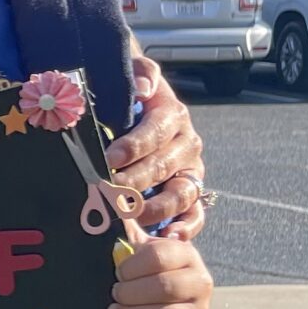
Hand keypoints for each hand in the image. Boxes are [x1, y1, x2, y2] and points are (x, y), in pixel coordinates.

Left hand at [108, 60, 206, 236]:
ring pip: (181, 193)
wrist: (137, 112)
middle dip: (137, 180)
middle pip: (165, 166)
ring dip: (156, 207)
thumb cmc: (128, 98)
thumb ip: (141, 72)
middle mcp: (186, 145)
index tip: (111, 156)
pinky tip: (168, 236)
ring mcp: (190, 173)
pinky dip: (185, 227)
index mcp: (173, 115)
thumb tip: (144, 87)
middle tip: (111, 189)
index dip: (135, 144)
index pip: (157, 131)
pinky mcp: (191, 197)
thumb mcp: (133, 76)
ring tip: (130, 214)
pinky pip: (196, 215)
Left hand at [108, 235, 212, 308]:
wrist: (176, 306)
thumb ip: (129, 233)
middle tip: (115, 295)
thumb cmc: (151, 274)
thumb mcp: (145, 250)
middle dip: (129, 293)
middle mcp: (200, 282)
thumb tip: (108, 199)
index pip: (159, 256)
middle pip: (162, 287)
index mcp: (187, 255)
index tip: (119, 273)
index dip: (131, 266)